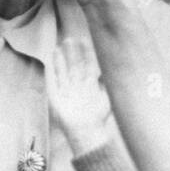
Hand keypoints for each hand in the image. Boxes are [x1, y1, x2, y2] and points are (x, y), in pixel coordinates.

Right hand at [47, 37, 111, 154]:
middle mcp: (79, 87)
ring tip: (59, 45)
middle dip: (73, 53)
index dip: (87, 54)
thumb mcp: (109, 98)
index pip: (89, 66)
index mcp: (91, 87)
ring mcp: (67, 91)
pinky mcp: (57, 96)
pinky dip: (53, 68)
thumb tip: (118, 67)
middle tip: (71, 39)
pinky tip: (51, 59)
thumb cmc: (99, 117)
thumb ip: (111, 83)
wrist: (86, 131)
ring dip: (62, 58)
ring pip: (64, 70)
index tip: (86, 40)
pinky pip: (54, 79)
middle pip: (75, 66)